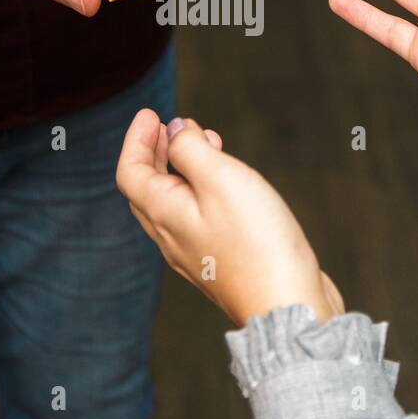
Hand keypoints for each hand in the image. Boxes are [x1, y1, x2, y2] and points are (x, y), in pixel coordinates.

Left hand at [116, 111, 343, 325]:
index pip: (130, 172)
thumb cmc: (255, 241)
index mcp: (163, 213)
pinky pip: (197, 218)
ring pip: (174, 202)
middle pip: (148, 188)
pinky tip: (230, 185)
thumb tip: (176, 131)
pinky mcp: (222, 261)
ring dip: (182, 168)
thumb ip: (191, 149)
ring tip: (207, 142)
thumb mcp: (220, 178)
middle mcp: (171, 236)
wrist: (287, 305)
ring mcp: (195, 253)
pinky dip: (203, 189)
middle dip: (157, 151)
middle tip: (170, 126)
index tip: (150, 114)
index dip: (136, 139)